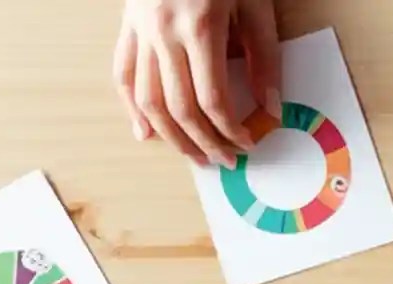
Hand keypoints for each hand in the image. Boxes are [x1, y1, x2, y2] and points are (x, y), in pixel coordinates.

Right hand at [114, 0, 280, 166]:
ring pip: (147, 98)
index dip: (231, 129)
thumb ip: (264, 56)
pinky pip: (122, 73)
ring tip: (192, 155)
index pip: (212, 99)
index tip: (248, 143)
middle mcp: (163, 32)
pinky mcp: (127, 24)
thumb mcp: (255, 3)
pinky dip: (132, 106)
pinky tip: (146, 131)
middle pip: (179, 107)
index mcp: (199, 27)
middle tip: (224, 160)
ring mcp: (140, 28)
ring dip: (171, 136)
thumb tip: (270, 106)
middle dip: (204, 142)